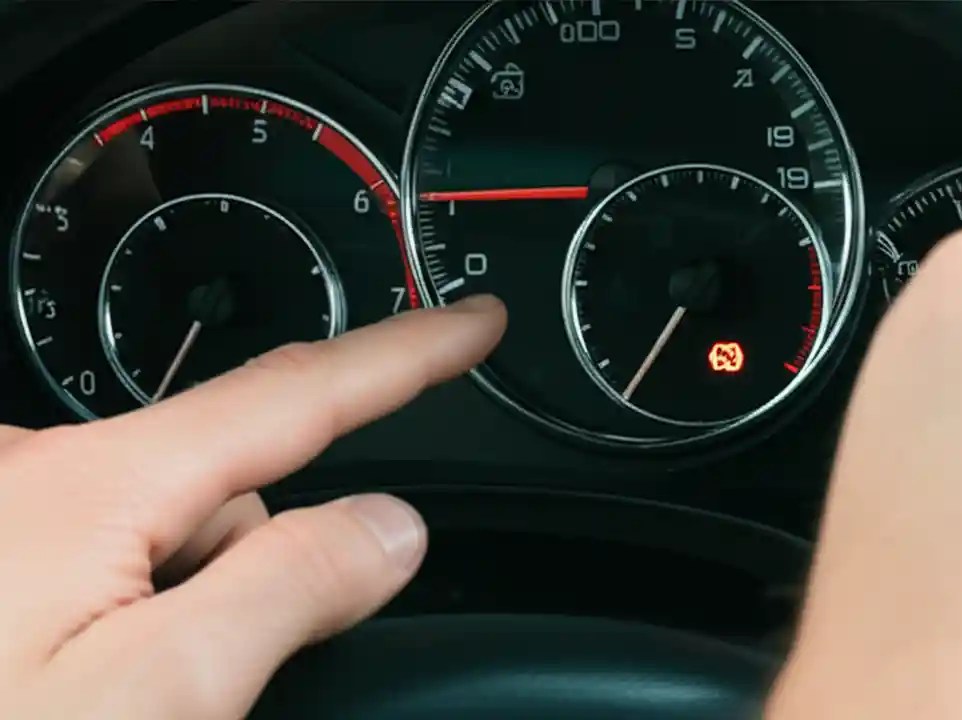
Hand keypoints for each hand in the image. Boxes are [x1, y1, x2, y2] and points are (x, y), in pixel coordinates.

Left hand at [0, 296, 505, 718]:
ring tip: (118, 705)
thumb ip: (289, 591)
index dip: (403, 357)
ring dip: (182, 602)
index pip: (292, 396)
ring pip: (160, 530)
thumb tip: (390, 525)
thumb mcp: (154, 705)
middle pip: (223, 483)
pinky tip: (73, 685)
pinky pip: (99, 553)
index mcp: (85, 489)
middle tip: (207, 689)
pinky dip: (125, 611)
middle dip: (258, 564)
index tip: (472, 322)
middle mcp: (28, 472)